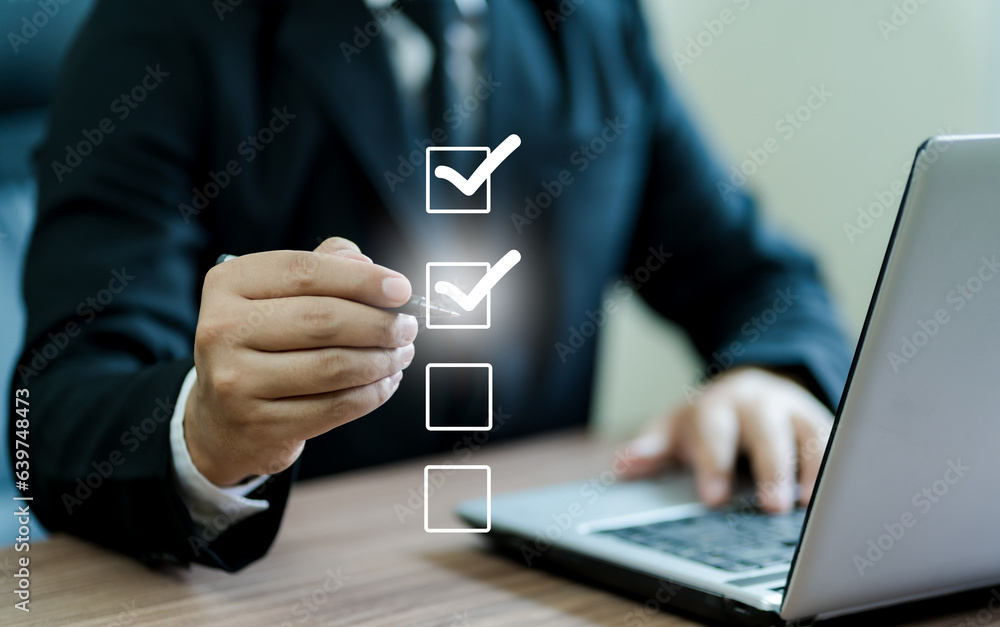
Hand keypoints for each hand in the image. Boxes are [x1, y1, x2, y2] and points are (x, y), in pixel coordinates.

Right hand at [185, 237, 415, 485]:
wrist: (222, 417)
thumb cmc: (263, 342)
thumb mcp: (278, 294)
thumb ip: (323, 266)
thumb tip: (368, 264)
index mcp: (227, 284)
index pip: (304, 271)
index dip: (361, 278)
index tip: (402, 289)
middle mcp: (222, 329)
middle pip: (322, 320)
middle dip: (378, 323)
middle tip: (408, 327)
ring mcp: (236, 381)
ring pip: (333, 366)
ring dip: (381, 359)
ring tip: (401, 353)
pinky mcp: (259, 424)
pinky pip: (334, 406)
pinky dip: (371, 393)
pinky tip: (385, 381)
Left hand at [617, 367, 832, 511]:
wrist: (750, 386)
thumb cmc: (710, 419)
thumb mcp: (676, 426)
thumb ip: (652, 446)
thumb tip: (623, 463)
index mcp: (716, 406)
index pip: (713, 434)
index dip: (713, 465)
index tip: (713, 499)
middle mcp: (757, 404)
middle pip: (765, 432)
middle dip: (770, 468)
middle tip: (771, 506)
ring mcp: (793, 411)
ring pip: (807, 434)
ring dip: (812, 468)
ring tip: (810, 504)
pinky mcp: (822, 422)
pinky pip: (836, 441)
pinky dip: (838, 468)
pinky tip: (836, 497)